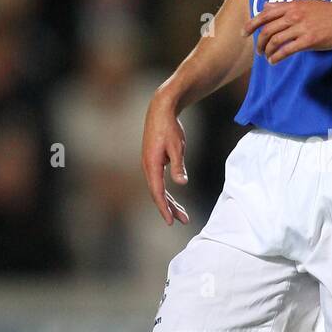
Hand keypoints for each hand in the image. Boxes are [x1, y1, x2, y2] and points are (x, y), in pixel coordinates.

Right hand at [141, 88, 189, 225]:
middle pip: (158, 194)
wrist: (161, 111)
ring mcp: (150, 165)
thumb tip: (181, 183)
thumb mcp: (177, 147)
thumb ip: (178, 166)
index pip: (158, 192)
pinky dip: (167, 193)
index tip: (171, 221)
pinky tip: (175, 200)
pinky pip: (159, 182)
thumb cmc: (169, 128)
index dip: (164, 208)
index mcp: (152, 165)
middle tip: (183, 220)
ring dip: (170, 202)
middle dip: (170, 208)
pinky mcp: (154, 162)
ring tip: (183, 215)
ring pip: (159, 189)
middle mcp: (148, 167)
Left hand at [244, 0, 331, 63]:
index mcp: (292, 6)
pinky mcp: (309, 41)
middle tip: (257, 51)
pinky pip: (287, 50)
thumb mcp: (306, 3)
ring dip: (267, 51)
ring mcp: (301, 28)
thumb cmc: (330, 12)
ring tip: (266, 57)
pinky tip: (274, 61)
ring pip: (275, 41)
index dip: (251, 24)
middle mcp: (294, 15)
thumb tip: (267, 6)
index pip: (265, 14)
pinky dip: (277, 57)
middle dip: (258, 42)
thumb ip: (285, 6)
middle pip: (267, 29)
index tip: (244, 33)